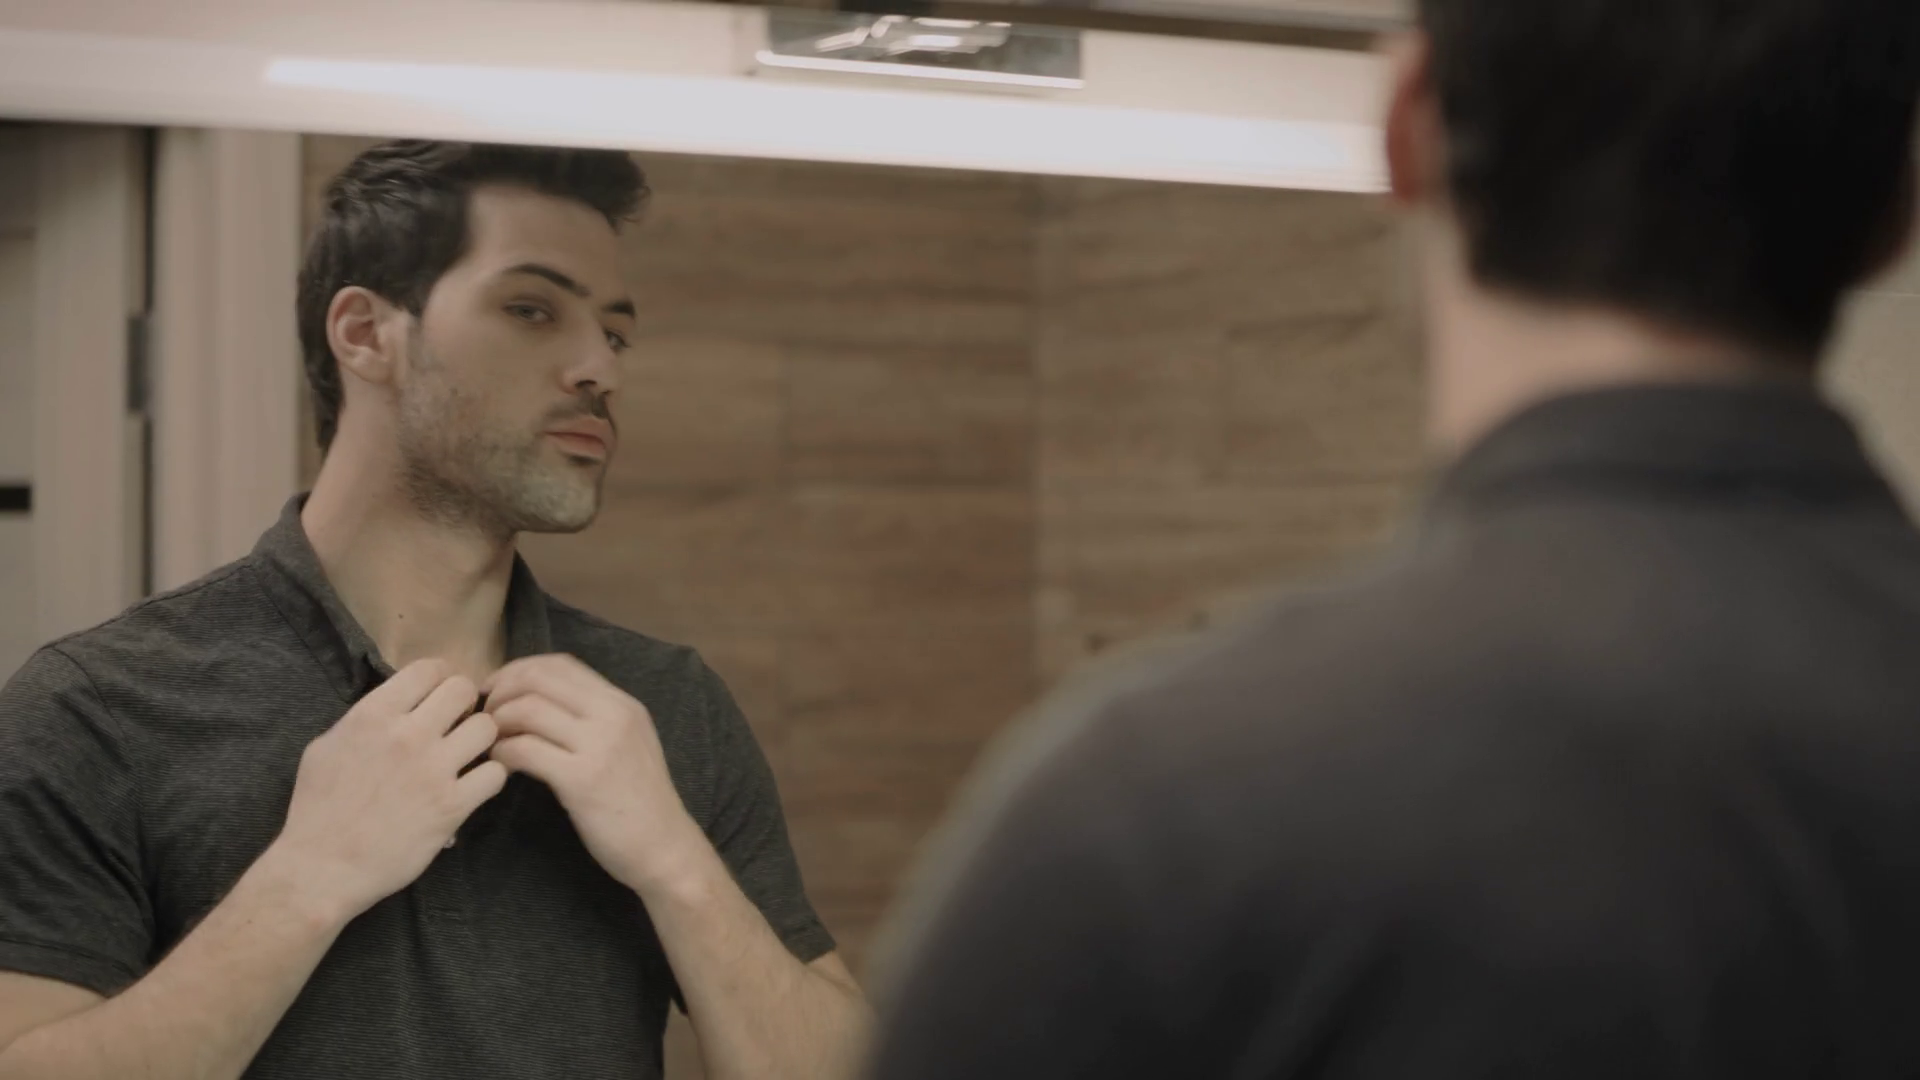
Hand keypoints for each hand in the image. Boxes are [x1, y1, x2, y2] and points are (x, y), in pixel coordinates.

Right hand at [265, 660, 506, 922]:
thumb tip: (397, 704)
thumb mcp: (326, 747)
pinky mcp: (452, 806)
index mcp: (373, 715)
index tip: (441, 698)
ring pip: (487, 728)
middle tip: (459, 723)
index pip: (429, 668)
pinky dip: (490, 778)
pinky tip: (474, 785)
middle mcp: (406, 735)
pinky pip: (495, 773)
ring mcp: (433, 770)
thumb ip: (364, 719)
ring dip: (483, 739)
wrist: (321, 869)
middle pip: (464, 689)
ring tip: (469, 754)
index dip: (442, 679)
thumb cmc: (317, 809)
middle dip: (466, 703)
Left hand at [484, 654, 706, 895]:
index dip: (519, 670)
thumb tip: (541, 704)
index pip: (560, 663)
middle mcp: (613, 715)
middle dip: (501, 691)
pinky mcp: (582, 779)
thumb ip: (594, 720)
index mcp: (622, 704)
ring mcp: (599, 745)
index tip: (499, 691)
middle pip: (539, 678)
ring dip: (497, 722)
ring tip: (493, 742)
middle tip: (486, 715)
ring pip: (528, 709)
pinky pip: (526, 749)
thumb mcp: (627, 745)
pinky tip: (502, 764)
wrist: (665, 848)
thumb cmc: (640, 803)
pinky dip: (503, 752)